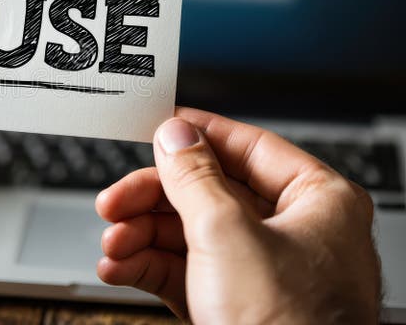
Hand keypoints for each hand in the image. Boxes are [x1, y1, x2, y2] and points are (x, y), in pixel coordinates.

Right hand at [96, 108, 379, 323]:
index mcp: (316, 201)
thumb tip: (175, 135)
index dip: (198, 135)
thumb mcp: (227, 234)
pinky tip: (118, 266)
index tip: (158, 126)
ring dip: (140, 236)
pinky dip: (147, 266)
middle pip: (205, 192)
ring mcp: (259, 269)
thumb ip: (194, 177)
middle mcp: (290, 231)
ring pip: (187, 232)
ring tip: (112, 244)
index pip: (248, 147)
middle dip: (151, 200)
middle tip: (114, 201)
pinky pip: (183, 269)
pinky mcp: (231, 302)